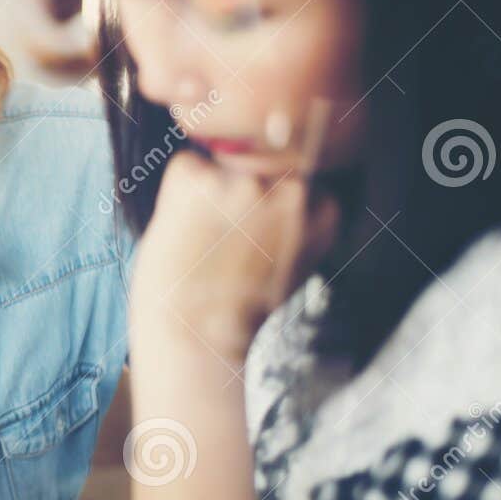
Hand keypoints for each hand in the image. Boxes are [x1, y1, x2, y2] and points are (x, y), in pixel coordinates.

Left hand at [130, 151, 339, 361]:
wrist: (195, 336)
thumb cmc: (238, 309)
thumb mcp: (294, 260)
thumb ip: (296, 218)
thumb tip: (281, 180)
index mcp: (324, 208)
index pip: (299, 178)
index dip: (270, 206)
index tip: (256, 235)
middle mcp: (290, 188)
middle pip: (262, 166)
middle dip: (242, 193)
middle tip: (223, 240)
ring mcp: (242, 180)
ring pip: (223, 164)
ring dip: (209, 191)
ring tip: (201, 240)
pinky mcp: (196, 177)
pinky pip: (185, 166)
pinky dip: (176, 194)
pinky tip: (181, 230)